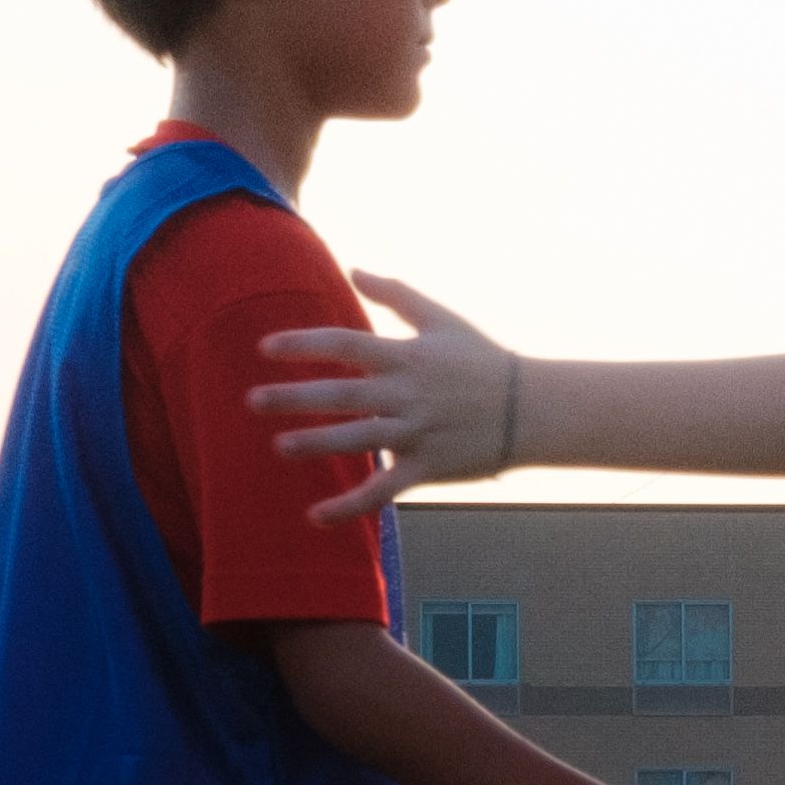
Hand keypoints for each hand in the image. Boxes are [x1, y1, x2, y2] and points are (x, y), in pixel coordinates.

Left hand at [256, 280, 520, 521]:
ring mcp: (416, 433)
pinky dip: (350, 506)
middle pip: (342, 394)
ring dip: (316, 444)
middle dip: (296, 397)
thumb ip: (396, 294)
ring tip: (278, 447)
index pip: (346, 345)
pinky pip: (382, 490)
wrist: (531, 409)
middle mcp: (407, 394)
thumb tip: (354, 269)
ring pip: (358, 441)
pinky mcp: (426, 468)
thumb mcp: (442, 319)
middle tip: (252, 400)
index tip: (266, 347)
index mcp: (407, 356)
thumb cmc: (482, 360)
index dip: (304, 345)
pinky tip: (315, 516)